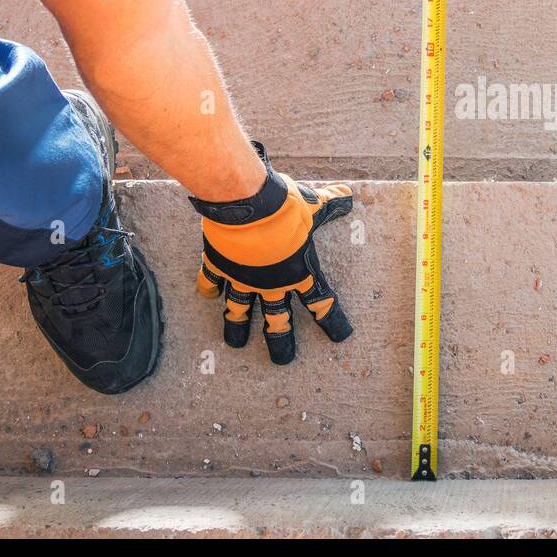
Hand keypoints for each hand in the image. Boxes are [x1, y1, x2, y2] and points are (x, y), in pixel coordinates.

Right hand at [191, 143, 352, 364]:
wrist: (248, 203)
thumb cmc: (285, 207)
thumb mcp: (314, 206)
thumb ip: (331, 205)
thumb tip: (350, 194)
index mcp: (298, 273)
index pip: (321, 302)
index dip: (332, 320)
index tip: (340, 336)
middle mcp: (271, 283)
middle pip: (277, 320)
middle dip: (280, 341)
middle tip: (282, 361)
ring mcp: (242, 278)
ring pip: (239, 310)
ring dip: (238, 327)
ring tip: (235, 344)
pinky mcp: (220, 265)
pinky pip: (212, 281)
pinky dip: (208, 289)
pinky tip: (206, 297)